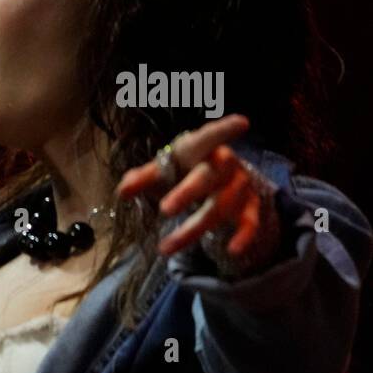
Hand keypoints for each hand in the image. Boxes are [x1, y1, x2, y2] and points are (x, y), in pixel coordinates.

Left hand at [116, 114, 270, 259]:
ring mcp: (240, 185)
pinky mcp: (250, 207)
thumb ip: (141, 178)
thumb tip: (122, 191)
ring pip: (220, 207)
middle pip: (206, 178)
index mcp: (201, 148)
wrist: (213, 183)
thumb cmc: (181, 170)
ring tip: (165, 248)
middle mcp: (226, 164)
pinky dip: (243, 236)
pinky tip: (232, 250)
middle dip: (186, 193)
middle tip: (164, 210)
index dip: (225, 130)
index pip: (211, 136)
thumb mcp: (160, 170)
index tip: (242, 122)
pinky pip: (249, 222)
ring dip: (193, 229)